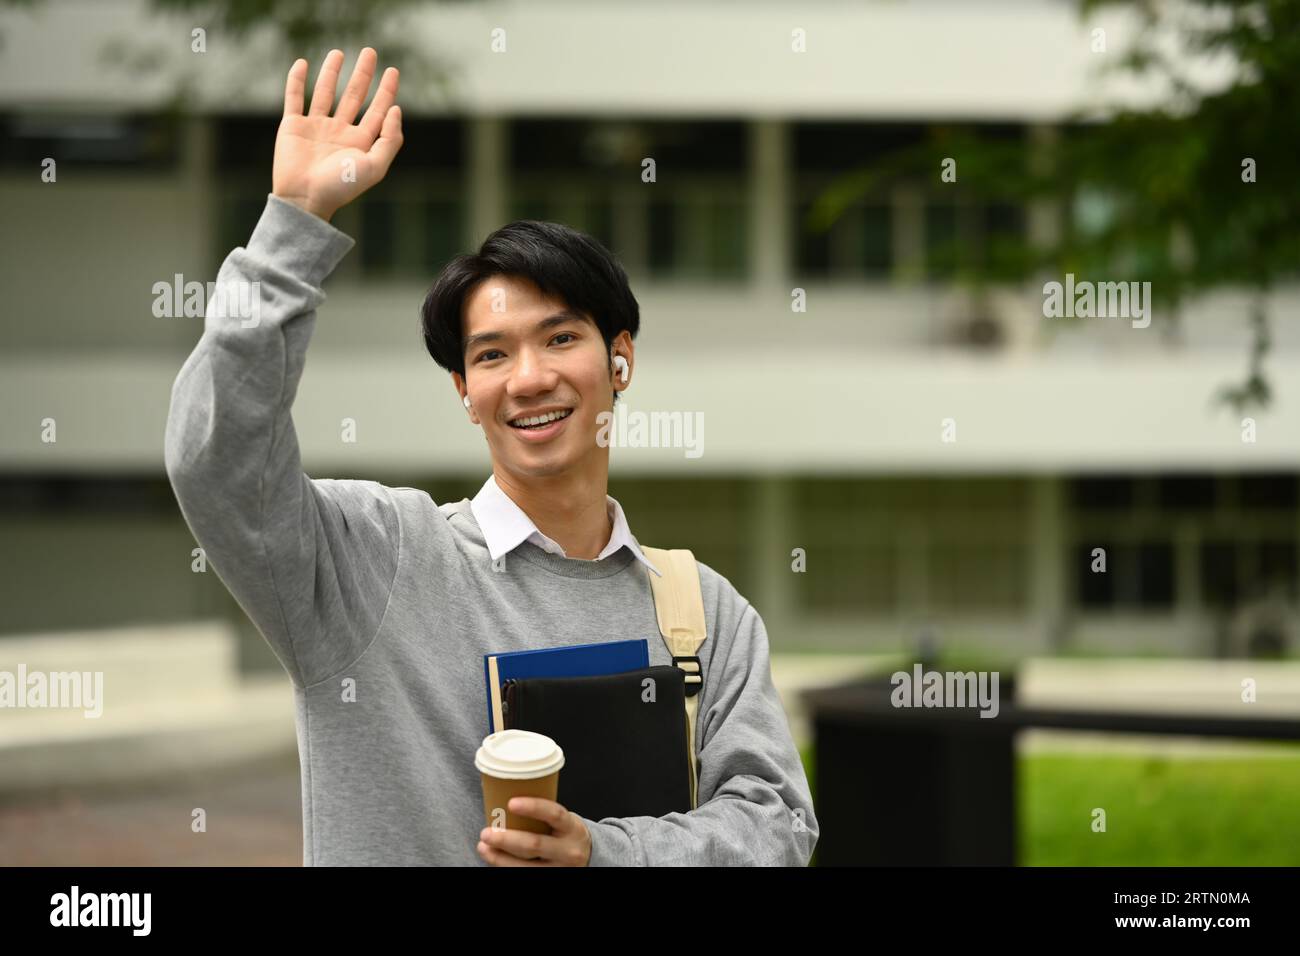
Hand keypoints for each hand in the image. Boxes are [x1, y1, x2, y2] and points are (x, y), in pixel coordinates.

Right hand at [273, 47, 402, 221]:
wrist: (305, 198)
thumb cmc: (341, 187)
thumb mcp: (375, 166)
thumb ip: (389, 139)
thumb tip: (396, 110)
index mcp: (360, 142)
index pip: (377, 111)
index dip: (386, 91)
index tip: (392, 71)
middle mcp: (340, 132)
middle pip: (354, 96)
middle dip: (363, 74)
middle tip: (370, 51)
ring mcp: (316, 128)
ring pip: (325, 93)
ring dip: (332, 72)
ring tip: (339, 52)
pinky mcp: (293, 126)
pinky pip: (295, 98)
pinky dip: (297, 80)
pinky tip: (302, 64)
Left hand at [477, 798, 591, 866]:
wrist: (587, 857)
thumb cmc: (566, 833)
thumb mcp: (564, 821)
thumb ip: (543, 813)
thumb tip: (504, 794)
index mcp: (572, 828)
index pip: (555, 814)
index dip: (534, 807)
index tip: (511, 803)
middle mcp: (568, 850)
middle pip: (534, 844)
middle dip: (506, 839)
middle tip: (486, 832)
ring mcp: (559, 869)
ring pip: (525, 866)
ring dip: (499, 857)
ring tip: (483, 847)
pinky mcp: (549, 878)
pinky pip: (524, 874)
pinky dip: (505, 866)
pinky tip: (494, 858)